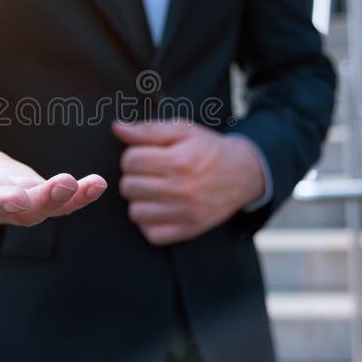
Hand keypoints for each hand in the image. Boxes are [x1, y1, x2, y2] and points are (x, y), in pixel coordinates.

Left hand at [112, 120, 264, 245]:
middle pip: (129, 187)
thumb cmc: (209, 150)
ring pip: (135, 212)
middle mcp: (182, 189)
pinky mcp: (188, 230)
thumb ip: (149, 130)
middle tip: (151, 173)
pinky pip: (151, 233)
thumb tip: (118, 128)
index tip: (146, 156)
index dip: (134, 156)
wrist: (243, 175)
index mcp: (179, 160)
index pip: (130, 161)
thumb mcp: (183, 130)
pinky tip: (161, 207)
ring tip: (155, 190)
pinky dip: (151, 222)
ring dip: (140, 200)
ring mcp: (185, 213)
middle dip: (135, 176)